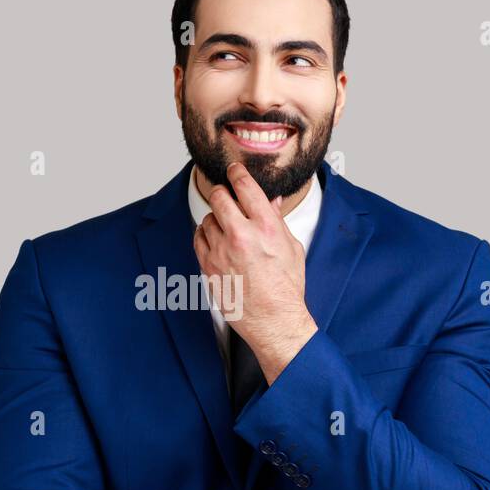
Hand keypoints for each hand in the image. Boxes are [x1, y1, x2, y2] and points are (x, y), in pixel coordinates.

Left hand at [192, 161, 316, 383]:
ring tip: (227, 227)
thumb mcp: (291, 248)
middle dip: (223, 193)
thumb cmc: (286, 287)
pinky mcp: (208, 266)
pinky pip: (198, 238)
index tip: (233, 170)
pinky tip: (215, 239)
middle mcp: (242, 236)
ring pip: (207, 218)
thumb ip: (277, 221)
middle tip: (227, 196)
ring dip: (216, 218)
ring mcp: (221, 252)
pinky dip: (205, 235)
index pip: (245, 187)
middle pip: (220, 197)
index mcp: (266, 227)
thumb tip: (271, 200)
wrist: (273, 320)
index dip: (237, 173)